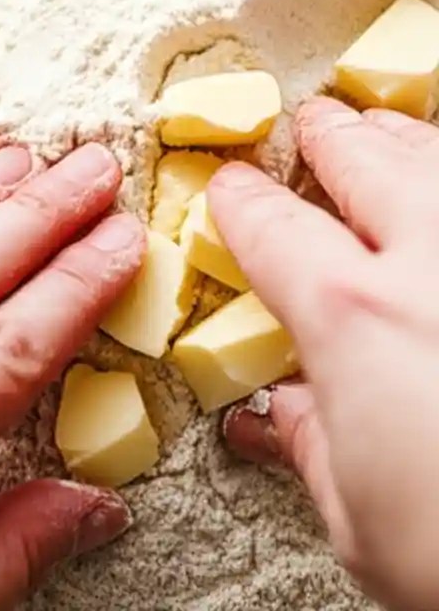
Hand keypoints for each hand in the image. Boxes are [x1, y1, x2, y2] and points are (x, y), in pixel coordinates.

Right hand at [215, 98, 438, 609]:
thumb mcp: (363, 523)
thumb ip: (314, 447)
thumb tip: (286, 416)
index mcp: (356, 319)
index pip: (273, 230)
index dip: (239, 203)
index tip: (229, 189)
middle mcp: (438, 267)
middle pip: (370, 165)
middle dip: (334, 141)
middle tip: (317, 125)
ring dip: (412, 140)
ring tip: (395, 132)